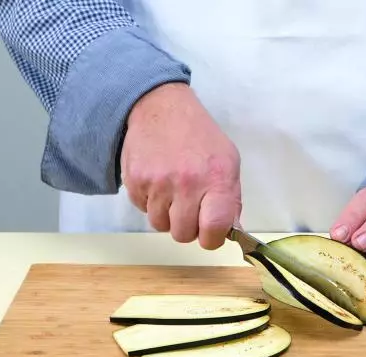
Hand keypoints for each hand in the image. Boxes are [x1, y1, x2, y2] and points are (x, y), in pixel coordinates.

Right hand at [121, 82, 241, 249]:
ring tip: (172, 190)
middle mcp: (187, 183)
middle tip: (189, 207)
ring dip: (166, 215)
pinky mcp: (135, 181)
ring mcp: (158, 183)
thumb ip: (230, 198)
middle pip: (183, 234)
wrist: (161, 108)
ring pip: (160, 225)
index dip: (212, 239)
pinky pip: (142, 209)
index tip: (210, 234)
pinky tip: (157, 180)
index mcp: (217, 179)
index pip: (214, 229)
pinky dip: (150, 202)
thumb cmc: (199, 137)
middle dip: (187, 227)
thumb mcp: (228, 161)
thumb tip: (229, 230)